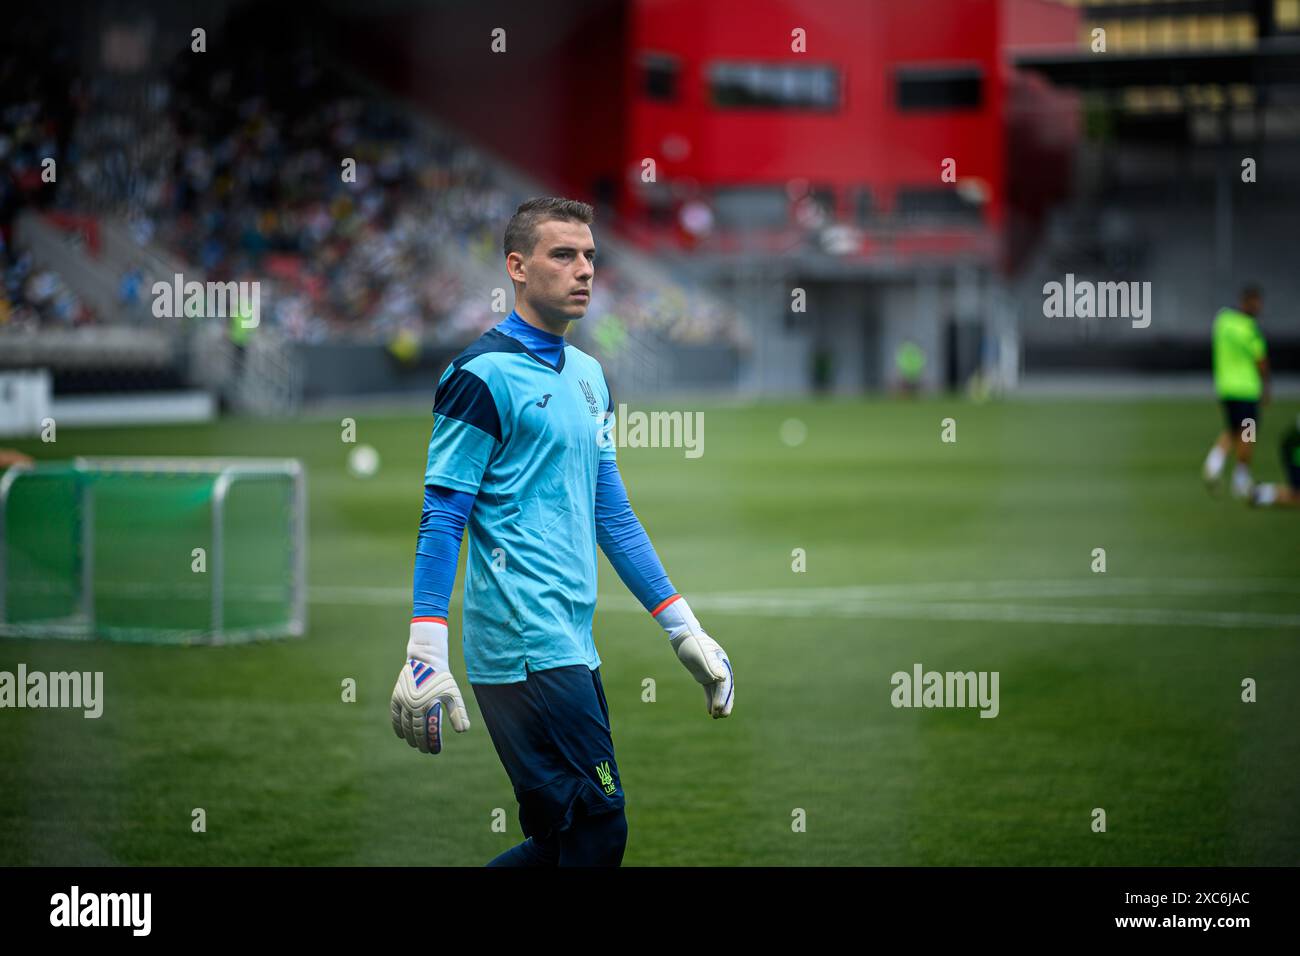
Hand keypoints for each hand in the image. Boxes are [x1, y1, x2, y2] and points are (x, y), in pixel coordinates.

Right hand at [391, 620, 469, 753]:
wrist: (426, 660)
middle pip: (415, 730)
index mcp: (428, 705)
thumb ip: (458, 713)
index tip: (434, 751)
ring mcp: (403, 701)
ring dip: (409, 737)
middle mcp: (414, 705)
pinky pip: (395, 716)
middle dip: (421, 742)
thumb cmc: (442, 679)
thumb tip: (463, 731)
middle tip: (425, 750)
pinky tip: (402, 735)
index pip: (428, 731)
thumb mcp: (453, 694)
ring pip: (404, 725)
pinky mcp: (397, 697)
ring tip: (415, 744)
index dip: (431, 743)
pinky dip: (397, 726)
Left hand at [656, 598, 733, 718]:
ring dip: (718, 703)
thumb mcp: (701, 654)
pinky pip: (709, 690)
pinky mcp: (704, 675)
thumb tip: (723, 677)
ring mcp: (712, 673)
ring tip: (717, 717)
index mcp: (722, 663)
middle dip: (725, 702)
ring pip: (717, 691)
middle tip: (723, 715)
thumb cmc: (693, 643)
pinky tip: (710, 710)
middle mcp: (720, 669)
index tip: (718, 708)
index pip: (724, 683)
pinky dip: (710, 699)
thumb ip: (711, 665)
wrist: (683, 636)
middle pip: (725, 689)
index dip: (723, 696)